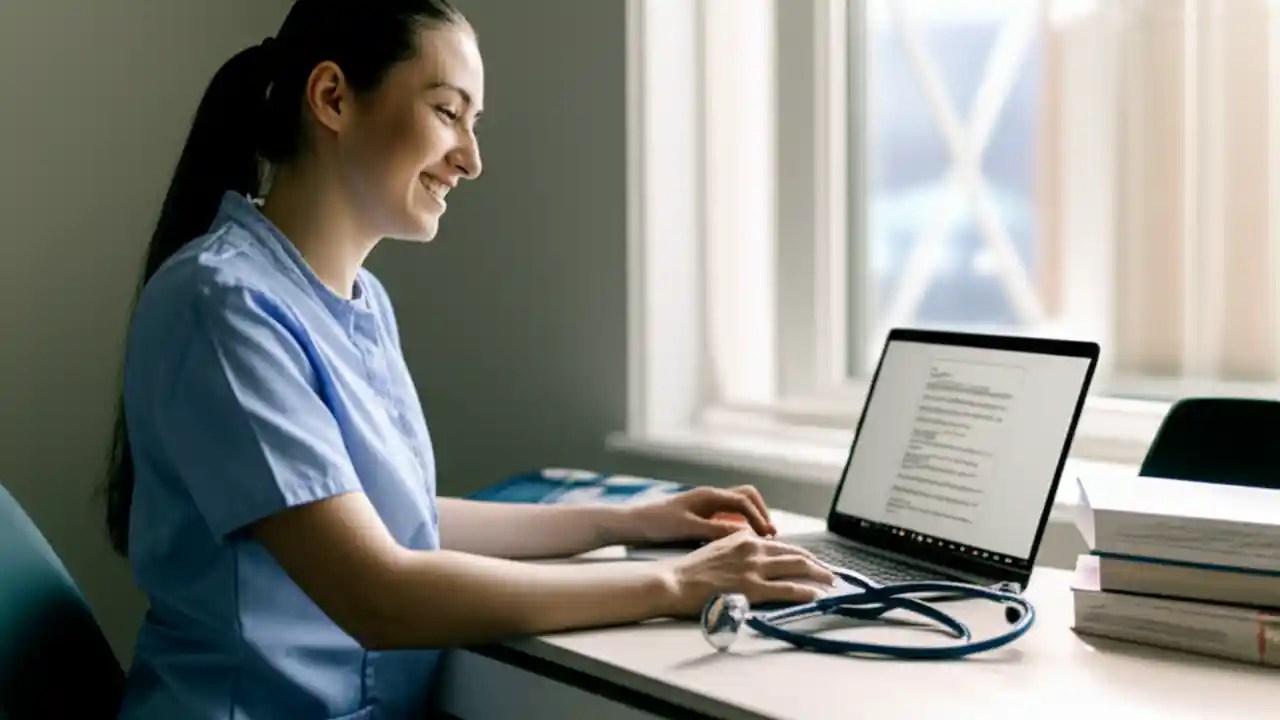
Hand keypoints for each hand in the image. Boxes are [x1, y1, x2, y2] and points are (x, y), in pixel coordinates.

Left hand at [622, 485, 777, 544]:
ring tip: (760, 538)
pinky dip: (740, 523)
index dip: (759, 518)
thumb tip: (744, 534)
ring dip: (752, 518)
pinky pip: (728, 514)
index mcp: (708, 496)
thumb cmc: (656, 524)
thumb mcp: (687, 529)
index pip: (744, 501)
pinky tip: (739, 541)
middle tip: (770, 534)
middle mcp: (709, 496)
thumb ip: (715, 530)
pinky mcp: (700, 514)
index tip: (769, 536)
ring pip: (738, 504)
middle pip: (747, 496)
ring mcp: (705, 504)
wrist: (632, 523)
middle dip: (762, 512)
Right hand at [659, 530, 836, 615]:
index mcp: (746, 538)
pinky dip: (805, 591)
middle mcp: (754, 548)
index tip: (813, 563)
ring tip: (830, 584)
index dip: (802, 555)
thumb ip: (739, 544)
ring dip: (818, 575)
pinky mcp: (752, 588)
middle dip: (817, 565)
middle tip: (830, 574)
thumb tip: (755, 545)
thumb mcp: (718, 545)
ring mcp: (754, 568)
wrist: (675, 581)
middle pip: (796, 554)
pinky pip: (786, 589)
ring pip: (797, 568)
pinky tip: (816, 595)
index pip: (784, 545)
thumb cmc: (692, 568)